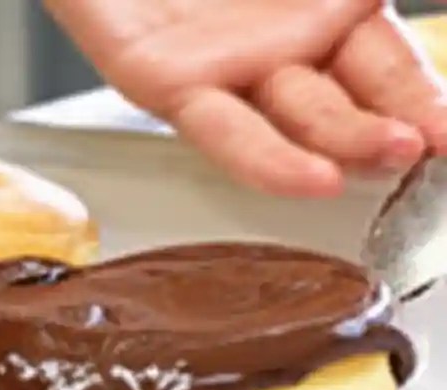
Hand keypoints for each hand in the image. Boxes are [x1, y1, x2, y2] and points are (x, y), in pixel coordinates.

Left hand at [45, 0, 446, 196]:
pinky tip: (316, 178)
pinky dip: (271, 160)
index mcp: (328, 9)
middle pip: (353, 95)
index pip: (391, 63)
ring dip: (350, 141)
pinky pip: (223, 130)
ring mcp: (228, 70)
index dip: (426, 98)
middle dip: (401, 117)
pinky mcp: (164, 83)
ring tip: (399, 153)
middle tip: (435, 142)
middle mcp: (283, 49)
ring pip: (299, 120)